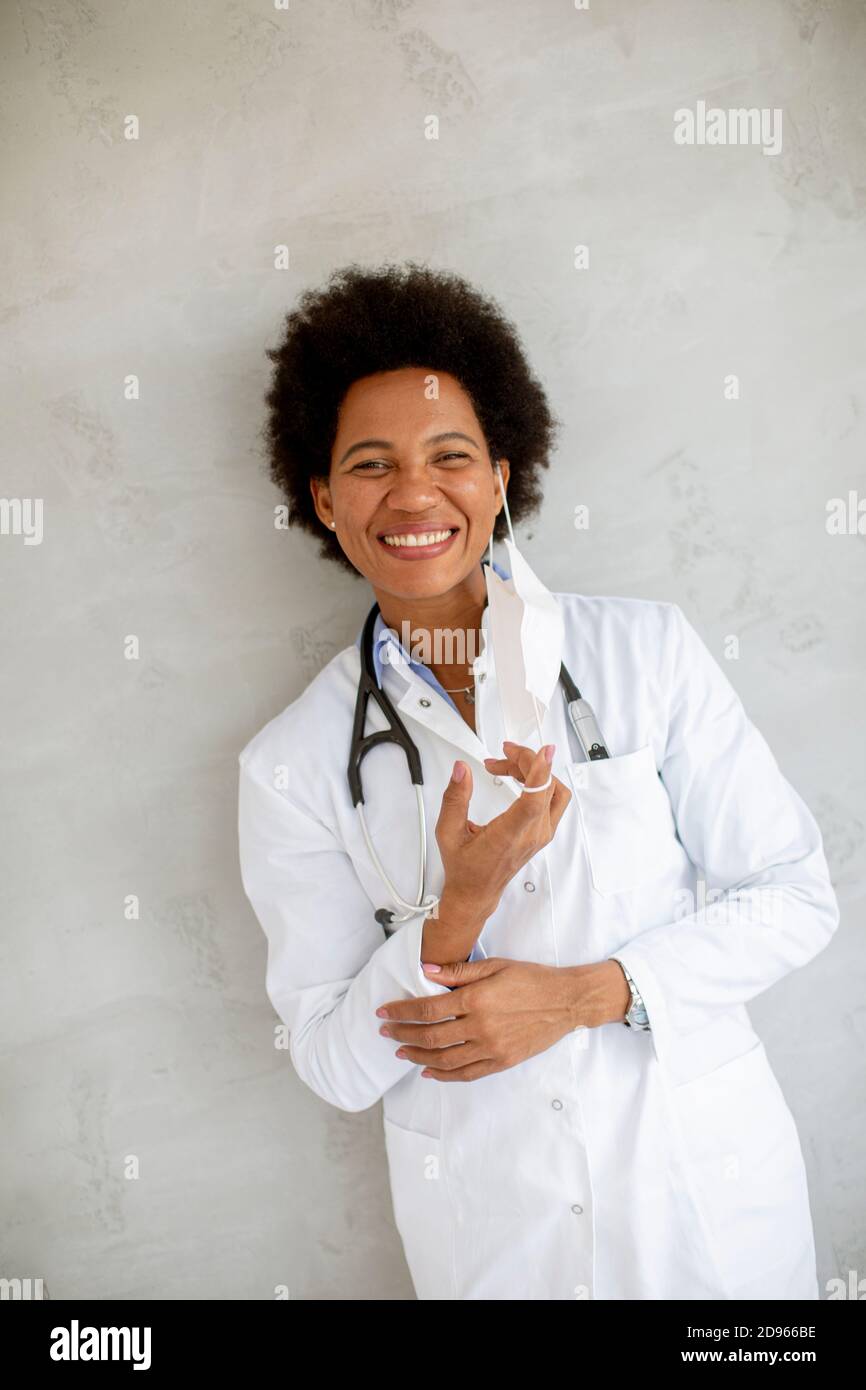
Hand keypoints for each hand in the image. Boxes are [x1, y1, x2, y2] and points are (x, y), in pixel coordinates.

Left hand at [375, 957, 622, 1081]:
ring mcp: (492, 1048)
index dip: (402, 1012)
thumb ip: (458, 972)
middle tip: (386, 1031)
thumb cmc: (531, 979)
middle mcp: (481, 1027)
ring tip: (401, 1052)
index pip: (427, 1009)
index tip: (384, 1012)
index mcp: (477, 999)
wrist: (566, 1001)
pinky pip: (467, 1074)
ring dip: (418, 1056)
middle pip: (431, 1035)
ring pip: (445, 1059)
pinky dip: (445, 1075)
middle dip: (403, 1034)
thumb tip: (425, 971)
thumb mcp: (495, 966)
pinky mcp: (502, 1061)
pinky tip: (429, 1071)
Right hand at [434, 741, 571, 920]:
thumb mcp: (449, 832)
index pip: (534, 800)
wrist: (476, 891)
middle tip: (500, 756)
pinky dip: (539, 782)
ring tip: (508, 765)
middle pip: (544, 786)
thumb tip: (461, 770)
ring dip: (535, 772)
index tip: (543, 752)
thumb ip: (455, 798)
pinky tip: (518, 777)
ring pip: (553, 790)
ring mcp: (542, 834)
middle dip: (523, 762)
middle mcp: (532, 835)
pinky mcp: (544, 832)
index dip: (540, 774)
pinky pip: (552, 799)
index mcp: (509, 835)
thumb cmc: (465, 867)